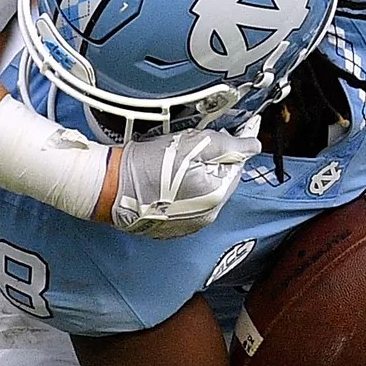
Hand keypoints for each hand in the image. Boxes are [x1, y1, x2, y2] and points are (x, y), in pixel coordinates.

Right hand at [109, 126, 258, 237]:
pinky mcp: (171, 228)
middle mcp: (206, 216)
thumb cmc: (147, 164)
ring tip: (171, 165)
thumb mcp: (193, 144)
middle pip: (220, 181)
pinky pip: (187, 205)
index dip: (226, 147)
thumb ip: (229, 145)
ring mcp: (188, 225)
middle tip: (186, 150)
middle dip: (209, 163)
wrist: (111, 185)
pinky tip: (164, 181)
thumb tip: (254, 145)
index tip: (212, 137)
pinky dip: (181, 192)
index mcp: (216, 196)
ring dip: (195, 177)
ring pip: (204, 193)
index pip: (236, 166)